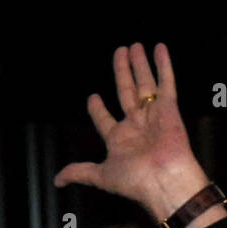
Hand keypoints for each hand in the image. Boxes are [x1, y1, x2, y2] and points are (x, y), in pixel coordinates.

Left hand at [54, 42, 223, 227]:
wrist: (164, 180)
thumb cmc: (135, 180)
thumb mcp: (100, 176)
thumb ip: (79, 172)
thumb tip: (57, 180)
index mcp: (119, 140)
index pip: (105, 119)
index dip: (98, 109)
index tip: (92, 97)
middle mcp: (136, 125)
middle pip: (126, 92)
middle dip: (122, 73)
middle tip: (119, 52)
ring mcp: (153, 115)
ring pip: (144, 83)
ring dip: (139, 64)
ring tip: (133, 46)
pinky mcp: (169, 107)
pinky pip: (166, 82)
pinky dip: (163, 65)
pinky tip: (158, 48)